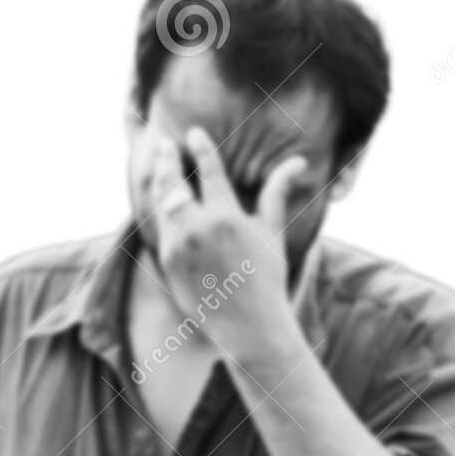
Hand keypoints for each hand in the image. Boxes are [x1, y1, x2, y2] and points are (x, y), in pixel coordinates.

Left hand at [150, 126, 308, 358]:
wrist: (247, 322)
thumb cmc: (266, 275)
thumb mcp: (271, 230)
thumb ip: (277, 192)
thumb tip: (297, 160)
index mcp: (226, 217)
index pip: (209, 172)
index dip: (201, 149)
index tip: (194, 133)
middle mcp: (198, 228)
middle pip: (173, 183)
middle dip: (166, 160)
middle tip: (163, 144)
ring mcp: (178, 246)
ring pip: (160, 205)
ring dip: (158, 183)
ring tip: (157, 166)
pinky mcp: (167, 262)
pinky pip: (159, 228)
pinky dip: (157, 209)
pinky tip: (158, 198)